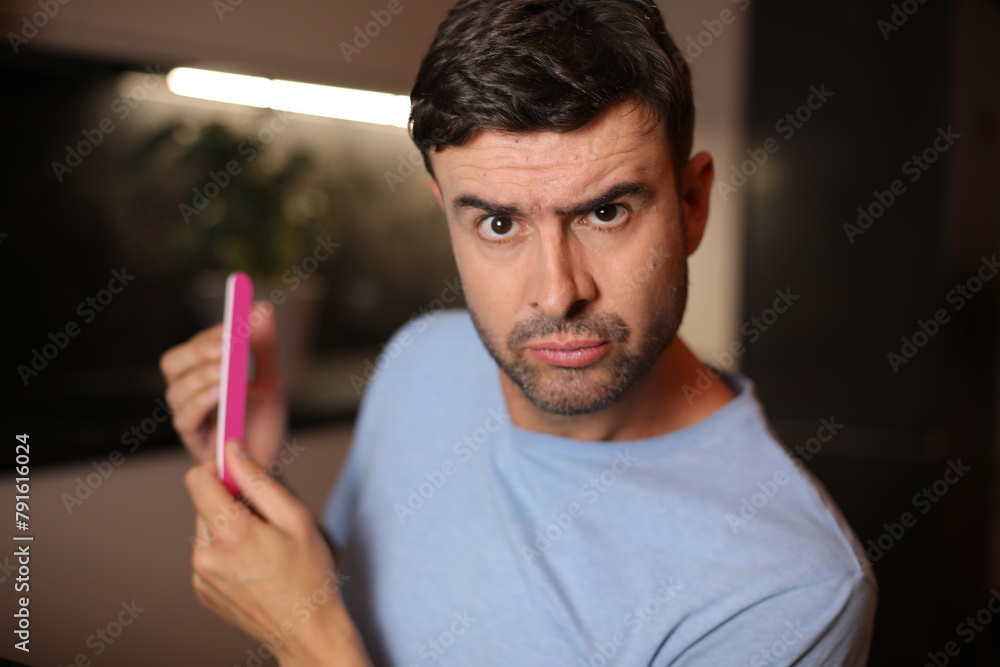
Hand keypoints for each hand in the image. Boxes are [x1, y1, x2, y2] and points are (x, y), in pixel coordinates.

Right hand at [161, 301, 286, 467]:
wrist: (270, 463)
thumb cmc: (263, 421)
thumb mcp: (270, 378)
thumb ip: (264, 346)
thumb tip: (262, 308)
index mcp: (202, 374)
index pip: (194, 346)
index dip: (210, 334)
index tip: (234, 324)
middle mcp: (189, 393)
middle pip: (172, 363)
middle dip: (198, 351)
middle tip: (225, 344)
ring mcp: (190, 417)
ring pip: (175, 390)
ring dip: (202, 376)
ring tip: (227, 370)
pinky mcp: (194, 441)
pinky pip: (185, 419)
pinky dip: (201, 402)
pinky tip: (220, 393)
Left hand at [186, 441, 370, 665]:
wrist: (305, 631)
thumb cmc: (309, 575)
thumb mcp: (296, 518)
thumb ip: (260, 480)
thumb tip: (235, 451)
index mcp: (230, 533)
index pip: (198, 479)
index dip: (219, 468)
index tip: (240, 471)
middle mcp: (206, 555)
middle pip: (205, 504)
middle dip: (232, 502)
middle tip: (267, 520)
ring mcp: (201, 576)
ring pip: (207, 529)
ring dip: (230, 527)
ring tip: (264, 547)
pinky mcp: (202, 591)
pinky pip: (209, 554)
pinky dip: (227, 551)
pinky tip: (254, 565)